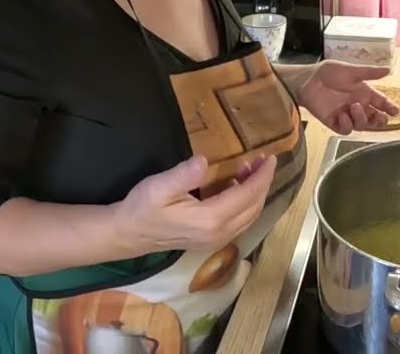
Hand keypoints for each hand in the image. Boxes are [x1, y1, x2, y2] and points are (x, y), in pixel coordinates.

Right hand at [111, 154, 276, 253]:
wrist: (128, 234)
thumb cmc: (142, 208)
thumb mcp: (159, 186)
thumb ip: (184, 175)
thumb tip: (204, 161)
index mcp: (210, 220)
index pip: (247, 195)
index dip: (262, 176)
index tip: (270, 158)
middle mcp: (219, 234)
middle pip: (254, 207)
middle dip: (262, 183)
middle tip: (262, 160)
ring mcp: (216, 241)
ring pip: (249, 216)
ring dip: (254, 193)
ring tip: (250, 169)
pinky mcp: (211, 241)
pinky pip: (239, 221)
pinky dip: (245, 203)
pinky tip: (235, 186)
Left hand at [297, 60, 398, 133]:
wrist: (307, 80)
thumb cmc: (328, 72)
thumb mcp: (350, 70)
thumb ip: (369, 72)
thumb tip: (389, 69)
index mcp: (364, 92)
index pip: (381, 102)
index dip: (389, 107)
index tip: (396, 111)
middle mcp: (358, 105)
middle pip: (374, 119)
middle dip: (380, 120)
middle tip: (381, 117)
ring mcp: (347, 115)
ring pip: (362, 125)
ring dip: (361, 118)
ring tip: (354, 107)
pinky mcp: (335, 122)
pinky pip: (346, 130)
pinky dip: (347, 124)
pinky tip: (342, 115)